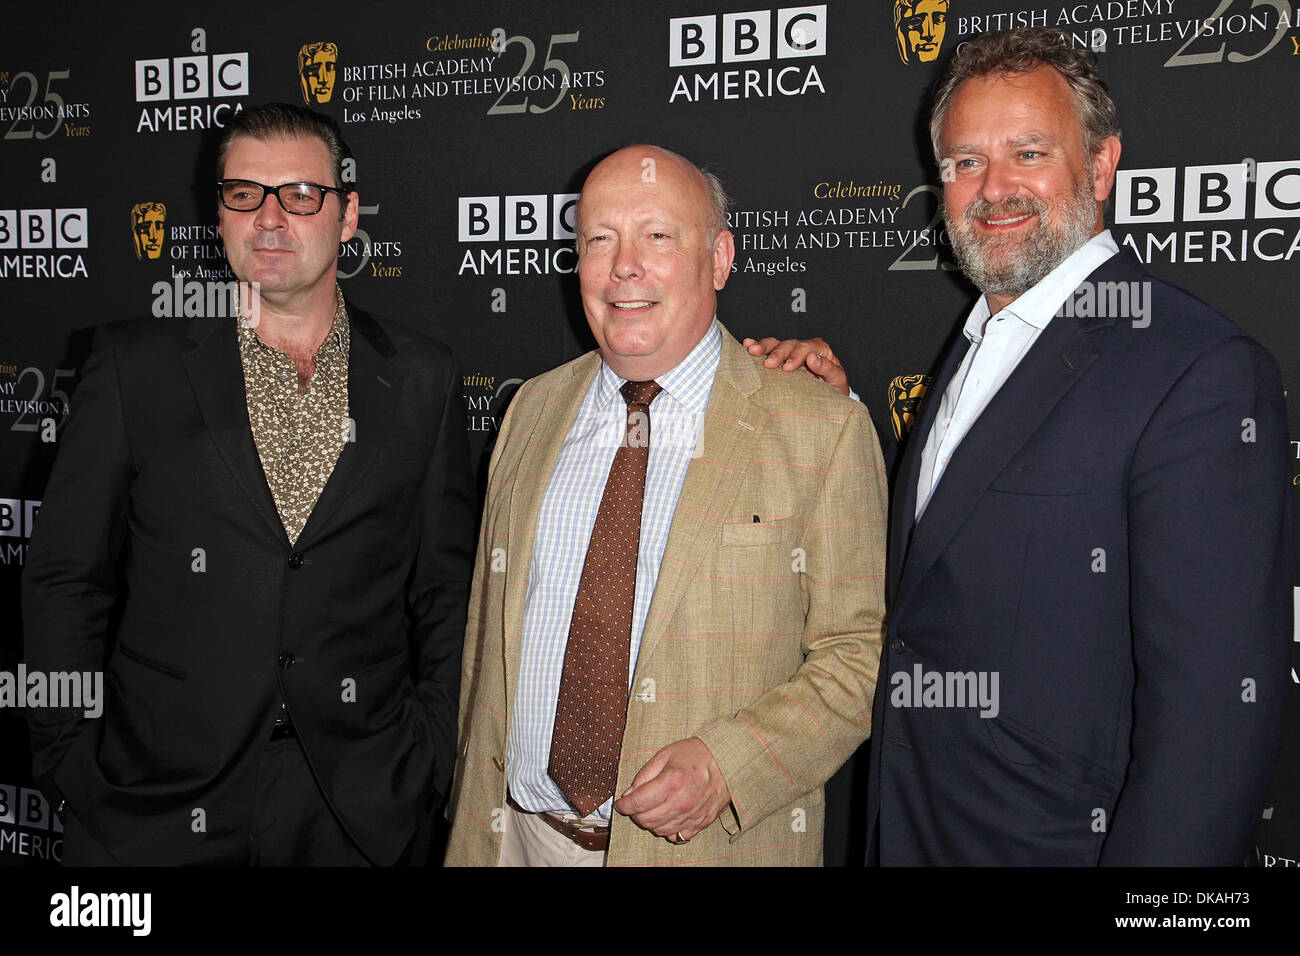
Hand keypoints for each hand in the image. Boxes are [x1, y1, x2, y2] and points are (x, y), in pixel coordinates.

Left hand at [613, 737, 730, 843]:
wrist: (727, 761)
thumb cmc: (697, 754)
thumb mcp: (666, 754)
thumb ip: (645, 774)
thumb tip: (630, 792)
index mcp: (671, 782)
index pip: (637, 803)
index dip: (624, 805)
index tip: (621, 803)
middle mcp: (681, 803)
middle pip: (646, 820)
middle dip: (635, 813)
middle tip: (635, 804)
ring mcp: (691, 816)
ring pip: (659, 830)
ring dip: (650, 822)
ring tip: (652, 808)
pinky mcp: (700, 823)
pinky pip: (676, 835)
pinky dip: (668, 829)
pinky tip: (668, 815)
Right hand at [742, 336, 849, 395]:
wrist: (827, 399)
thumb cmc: (834, 389)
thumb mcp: (837, 380)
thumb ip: (828, 368)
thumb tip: (813, 358)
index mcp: (819, 349)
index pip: (806, 347)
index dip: (796, 356)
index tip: (787, 368)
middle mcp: (803, 348)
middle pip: (788, 344)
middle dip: (777, 353)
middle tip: (769, 364)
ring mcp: (789, 353)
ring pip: (775, 344)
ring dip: (763, 347)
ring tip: (752, 350)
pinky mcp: (779, 360)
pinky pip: (767, 350)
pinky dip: (757, 345)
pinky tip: (747, 344)